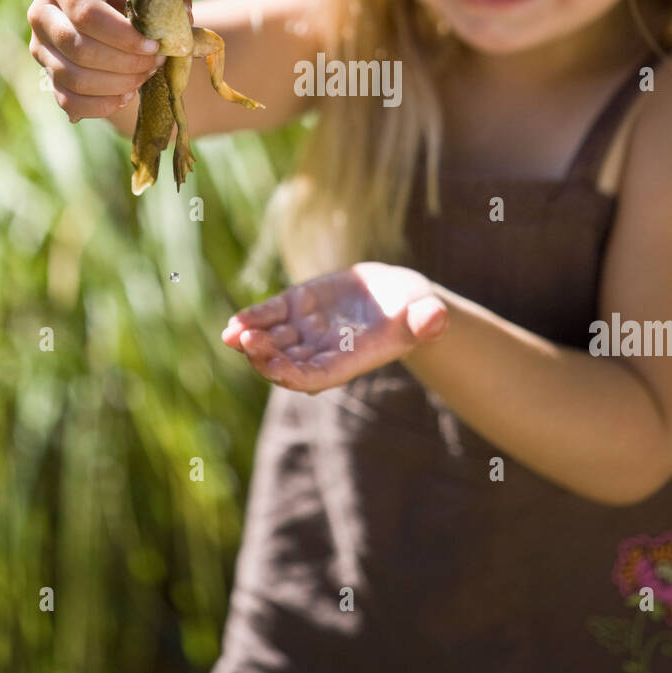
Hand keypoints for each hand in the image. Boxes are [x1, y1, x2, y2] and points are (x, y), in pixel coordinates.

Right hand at [27, 0, 190, 121]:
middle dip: (124, 61)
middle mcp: (42, 12)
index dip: (123, 36)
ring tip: (146, 75)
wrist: (115, 12)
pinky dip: (102, 104)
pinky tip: (128, 95)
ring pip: (73, 78)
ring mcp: (41, 47)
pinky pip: (70, 101)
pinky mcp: (49, 76)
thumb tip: (180, 15)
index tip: (153, 46)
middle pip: (78, 47)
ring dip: (118, 84)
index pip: (86, 13)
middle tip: (156, 62)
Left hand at [221, 262, 448, 393]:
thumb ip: (428, 319)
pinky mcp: (297, 306)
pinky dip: (253, 318)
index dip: (292, 374)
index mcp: (348, 360)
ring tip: (235, 332)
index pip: (315, 377)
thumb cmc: (416, 309)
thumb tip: (436, 319)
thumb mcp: (425, 312)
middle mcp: (322, 350)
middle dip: (265, 356)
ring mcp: (306, 330)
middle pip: (286, 362)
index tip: (273, 368)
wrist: (397, 296)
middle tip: (248, 343)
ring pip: (272, 341)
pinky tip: (235, 322)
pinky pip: (270, 317)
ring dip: (252, 339)